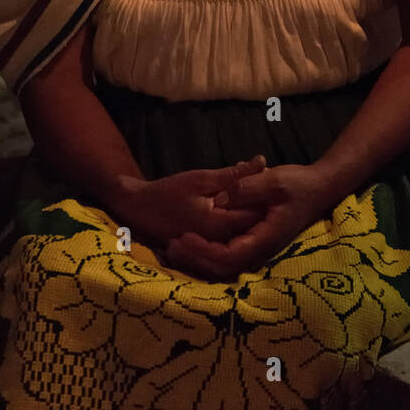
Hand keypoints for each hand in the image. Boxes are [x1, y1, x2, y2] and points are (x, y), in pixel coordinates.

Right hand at [110, 157, 267, 246]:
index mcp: (220, 225)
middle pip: (253, 225)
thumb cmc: (167, 193)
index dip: (268, 196)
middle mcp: (221, 242)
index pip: (257, 214)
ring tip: (252, 191)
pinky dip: (237, 218)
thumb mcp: (202, 179)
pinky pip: (232, 235)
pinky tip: (236, 203)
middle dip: (261, 203)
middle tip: (265, 182)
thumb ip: (234, 175)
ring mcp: (215, 248)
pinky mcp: (210, 247)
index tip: (271, 178)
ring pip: (244, 230)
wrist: (138, 211)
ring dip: (250, 211)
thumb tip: (262, 161)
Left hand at [165, 163, 330, 278]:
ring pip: (223, 264)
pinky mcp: (254, 240)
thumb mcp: (275, 180)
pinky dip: (208, 250)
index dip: (204, 251)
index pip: (229, 256)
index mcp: (265, 238)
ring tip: (174, 244)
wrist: (320, 189)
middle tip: (171, 244)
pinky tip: (191, 239)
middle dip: (195, 258)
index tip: (184, 237)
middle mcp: (260, 248)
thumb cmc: (299, 184)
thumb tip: (220, 198)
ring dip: (199, 257)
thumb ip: (247, 188)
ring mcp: (257, 246)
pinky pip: (228, 253)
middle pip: (222, 267)